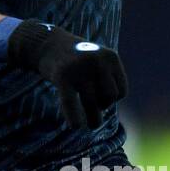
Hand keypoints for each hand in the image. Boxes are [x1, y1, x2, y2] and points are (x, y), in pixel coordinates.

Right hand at [6, 20, 128, 128]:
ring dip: (92, 118)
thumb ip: (107, 81)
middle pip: (110, 97)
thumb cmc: (76, 60)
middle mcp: (98, 60)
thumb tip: (104, 111)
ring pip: (94, 103)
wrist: (47, 44)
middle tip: (93, 110)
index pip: (121, 91)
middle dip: (102, 107)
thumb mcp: (98, 63)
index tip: (100, 99)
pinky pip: (71, 103)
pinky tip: (75, 126)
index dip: (112, 101)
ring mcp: (80, 68)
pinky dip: (74, 117)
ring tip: (86, 125)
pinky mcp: (62, 76)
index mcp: (110, 57)